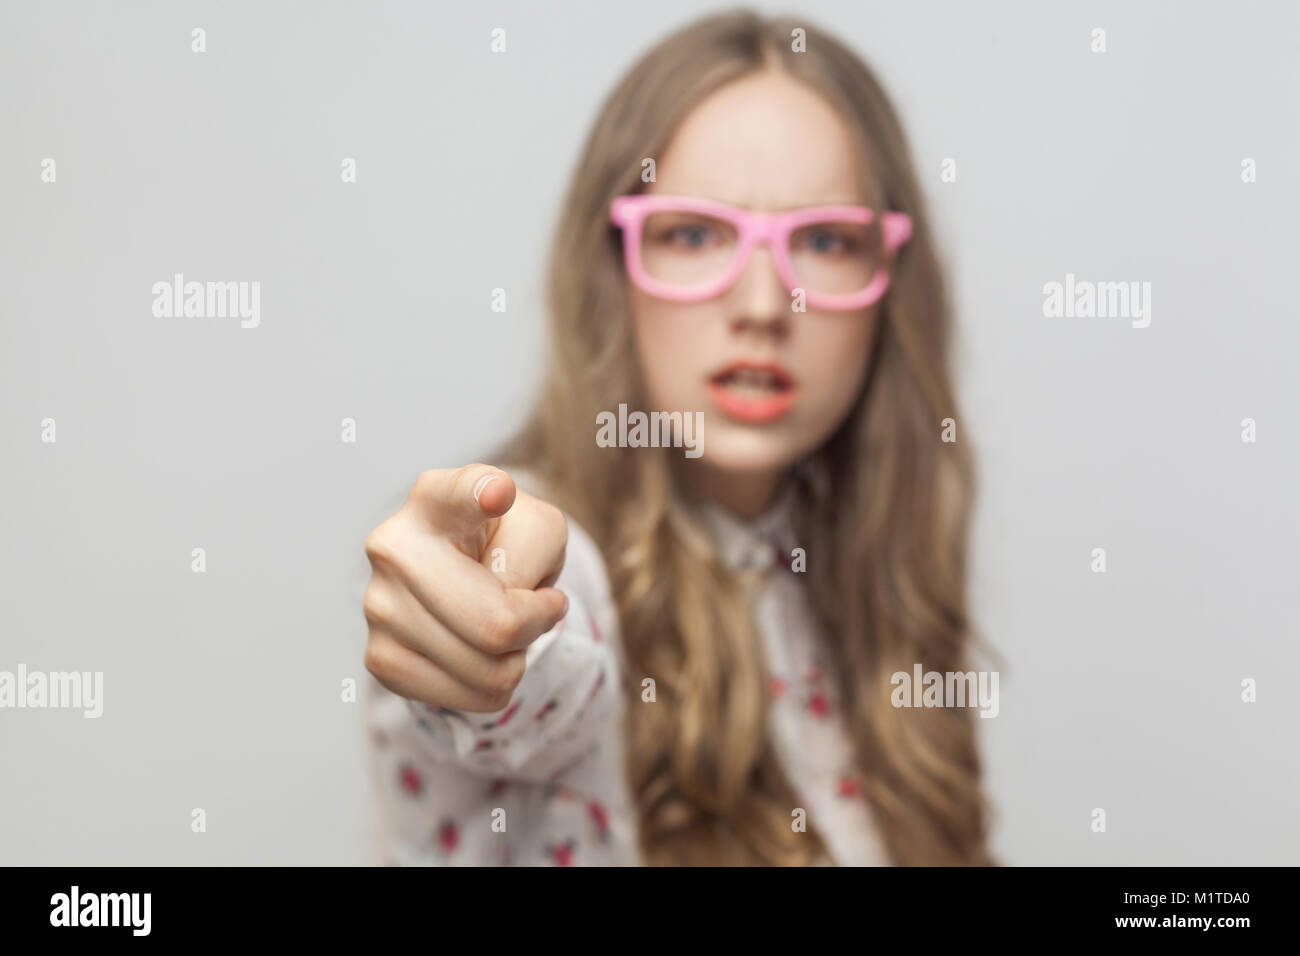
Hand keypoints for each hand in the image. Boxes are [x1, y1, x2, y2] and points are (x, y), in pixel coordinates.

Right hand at [363, 464, 568, 712]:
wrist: (466, 577)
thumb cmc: (506, 545)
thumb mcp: (540, 532)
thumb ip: (535, 555)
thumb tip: (504, 607)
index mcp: (436, 499)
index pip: (458, 495)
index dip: (480, 494)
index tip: (497, 492)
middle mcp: (392, 546)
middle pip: (495, 624)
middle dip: (533, 625)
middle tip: (532, 606)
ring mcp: (378, 605)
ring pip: (487, 670)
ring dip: (515, 656)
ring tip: (499, 621)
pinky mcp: (380, 659)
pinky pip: (470, 698)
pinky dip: (494, 684)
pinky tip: (478, 651)